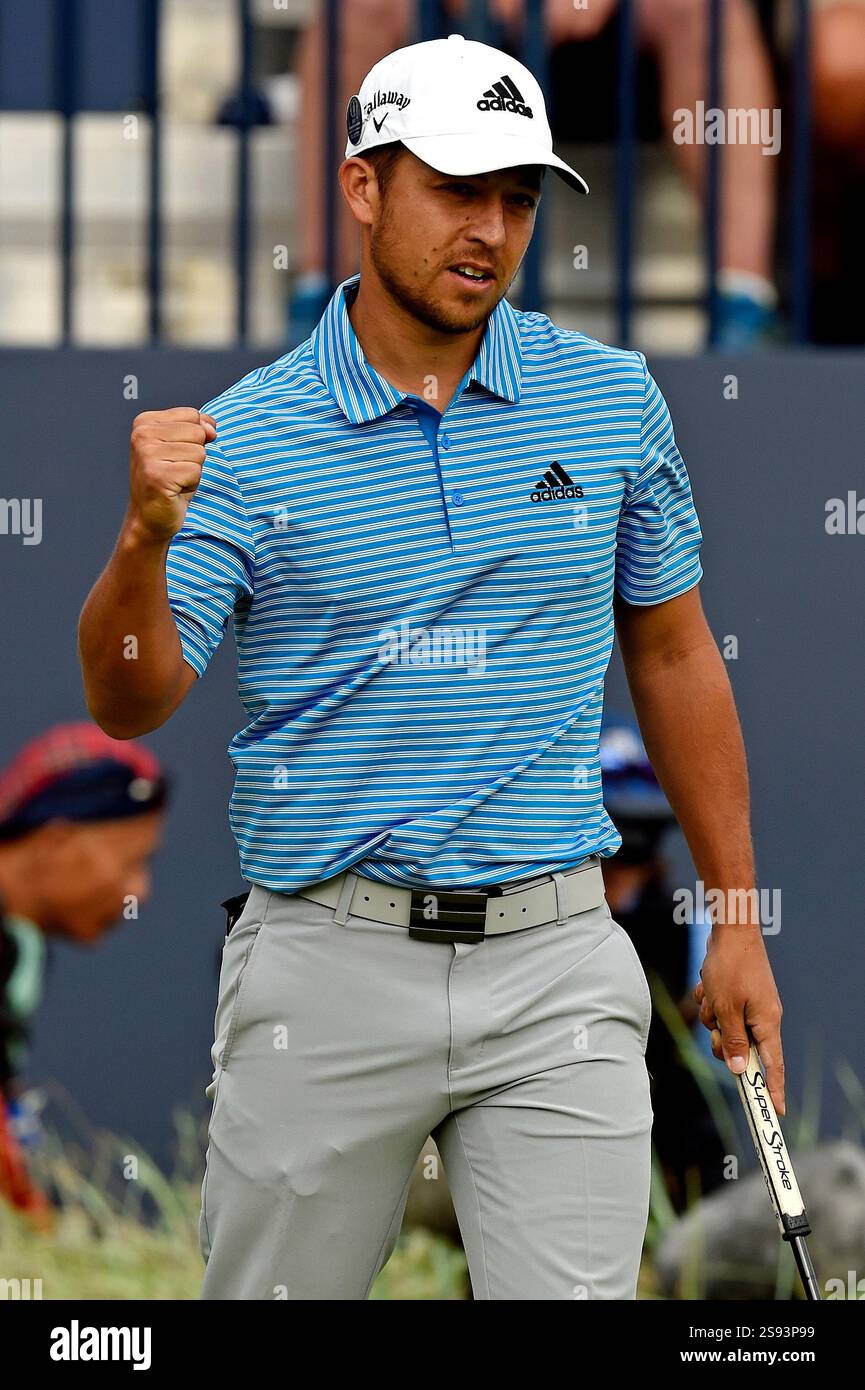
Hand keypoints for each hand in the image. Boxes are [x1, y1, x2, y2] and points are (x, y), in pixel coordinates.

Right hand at [127, 407, 216, 541]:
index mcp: (145, 421)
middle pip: (198, 432)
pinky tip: (174, 490)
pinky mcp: (158, 476)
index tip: (175, 455)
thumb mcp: (184, 447)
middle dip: (195, 455)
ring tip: (175, 480)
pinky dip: (191, 484)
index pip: (193, 415)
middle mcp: (142, 434)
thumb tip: (211, 428)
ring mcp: (147, 455)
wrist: (150, 517)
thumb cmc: (170, 481)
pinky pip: (196, 471)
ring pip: (199, 452)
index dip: (194, 438)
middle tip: (176, 471)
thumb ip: (198, 428)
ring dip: (193, 471)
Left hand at [694, 924, 784, 1114]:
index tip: (775, 1113)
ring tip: (711, 991)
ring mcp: (749, 1004)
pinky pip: (717, 1008)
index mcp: (767, 1023)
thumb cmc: (730, 966)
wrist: (731, 928)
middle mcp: (762, 1017)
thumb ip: (731, 1040)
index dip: (773, 1090)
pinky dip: (709, 998)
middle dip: (720, 1037)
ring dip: (711, 1012)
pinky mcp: (736, 994)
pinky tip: (707, 982)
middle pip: (739, 1047)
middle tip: (715, 1022)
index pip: (773, 1066)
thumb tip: (737, 1070)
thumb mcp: (726, 1007)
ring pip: (723, 1026)